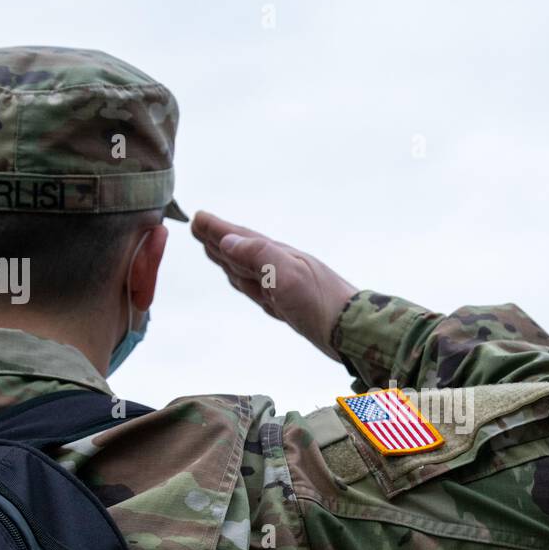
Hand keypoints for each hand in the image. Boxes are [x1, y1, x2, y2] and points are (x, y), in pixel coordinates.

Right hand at [191, 211, 357, 360]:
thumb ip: (259, 256)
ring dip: (228, 258)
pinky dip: (243, 281)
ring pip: (246, 269)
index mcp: (278, 256)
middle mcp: (279, 268)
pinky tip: (243, 280)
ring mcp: (282, 287)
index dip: (218, 230)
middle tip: (198, 227)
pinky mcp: (286, 306)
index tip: (197, 218)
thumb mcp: (288, 275)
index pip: (241, 239)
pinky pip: (256, 289)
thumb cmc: (322, 302)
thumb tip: (227, 241)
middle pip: (240, 251)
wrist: (351, 332)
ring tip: (214, 248)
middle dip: (218, 239)